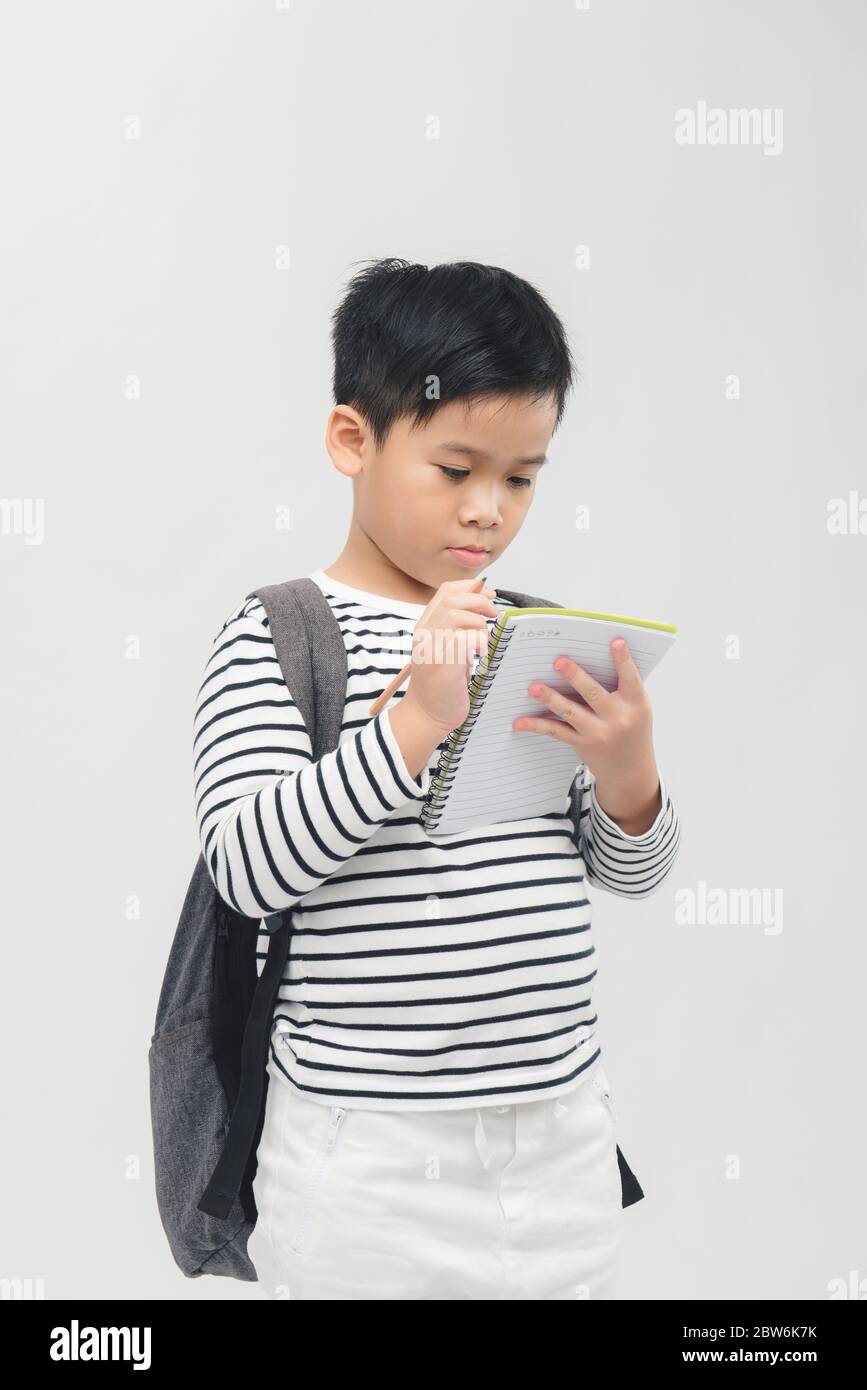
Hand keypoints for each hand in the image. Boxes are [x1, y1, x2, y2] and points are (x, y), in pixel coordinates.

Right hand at [402, 579, 498, 735]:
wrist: (426, 715)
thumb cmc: (442, 684)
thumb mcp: (447, 648)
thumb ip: (458, 628)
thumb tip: (483, 607)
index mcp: (425, 626)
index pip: (446, 590)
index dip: (471, 587)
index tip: (489, 596)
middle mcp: (424, 633)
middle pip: (451, 597)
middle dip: (479, 600)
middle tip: (493, 614)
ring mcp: (431, 648)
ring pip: (456, 614)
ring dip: (478, 623)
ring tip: (484, 638)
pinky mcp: (442, 665)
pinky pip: (464, 638)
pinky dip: (479, 641)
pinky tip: (481, 654)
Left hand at [513, 637, 661, 828]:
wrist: (630, 771)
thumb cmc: (632, 730)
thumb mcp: (638, 709)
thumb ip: (622, 688)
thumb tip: (593, 658)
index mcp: (636, 705)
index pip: (631, 679)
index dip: (623, 660)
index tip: (616, 642)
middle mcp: (618, 719)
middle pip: (594, 694)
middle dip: (575, 677)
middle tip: (559, 661)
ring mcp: (598, 733)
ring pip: (570, 712)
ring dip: (550, 699)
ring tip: (533, 688)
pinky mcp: (581, 743)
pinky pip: (556, 731)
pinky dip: (536, 725)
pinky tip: (519, 721)